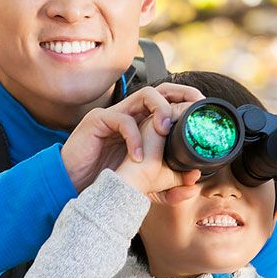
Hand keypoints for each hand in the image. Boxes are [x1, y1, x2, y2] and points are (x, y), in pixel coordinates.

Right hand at [61, 84, 203, 191]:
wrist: (73, 186)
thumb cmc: (105, 180)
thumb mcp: (144, 185)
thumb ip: (168, 184)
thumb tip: (194, 183)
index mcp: (142, 124)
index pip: (169, 103)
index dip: (187, 104)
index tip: (203, 118)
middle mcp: (130, 115)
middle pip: (161, 91)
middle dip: (181, 96)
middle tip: (192, 113)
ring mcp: (114, 115)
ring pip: (145, 95)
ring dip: (161, 109)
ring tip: (165, 131)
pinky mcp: (98, 121)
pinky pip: (122, 119)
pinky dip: (134, 137)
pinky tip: (138, 157)